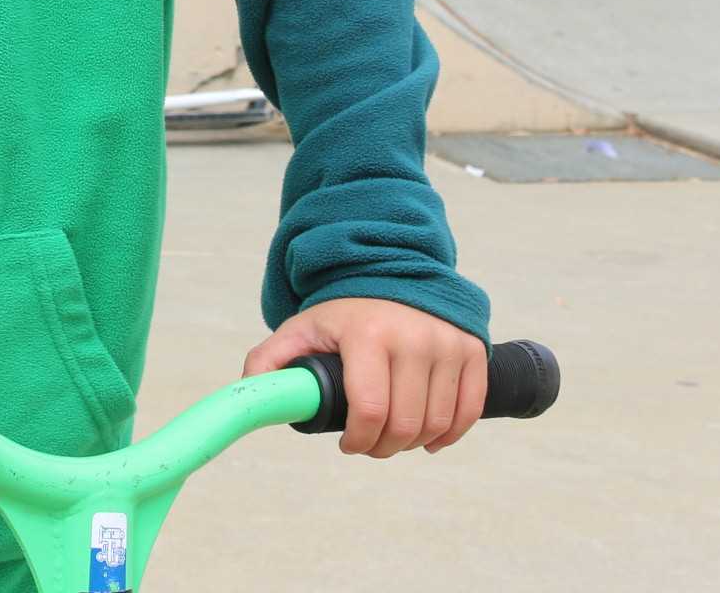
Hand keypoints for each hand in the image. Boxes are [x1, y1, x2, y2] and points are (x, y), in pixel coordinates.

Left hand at [243, 298, 484, 458]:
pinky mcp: (471, 349)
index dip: (358, 442)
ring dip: (414, 443)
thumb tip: (247, 395)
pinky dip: (450, 433)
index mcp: (366, 333)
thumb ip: (270, 361)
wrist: (392, 271)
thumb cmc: (344, 311)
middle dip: (383, 447)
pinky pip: (469, 410)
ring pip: (437, 423)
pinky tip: (430, 436)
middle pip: (405, 424)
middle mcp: (412, 336)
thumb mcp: (303, 329)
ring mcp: (446, 342)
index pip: (369, 411)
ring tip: (394, 436)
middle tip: (370, 444)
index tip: (347, 444)